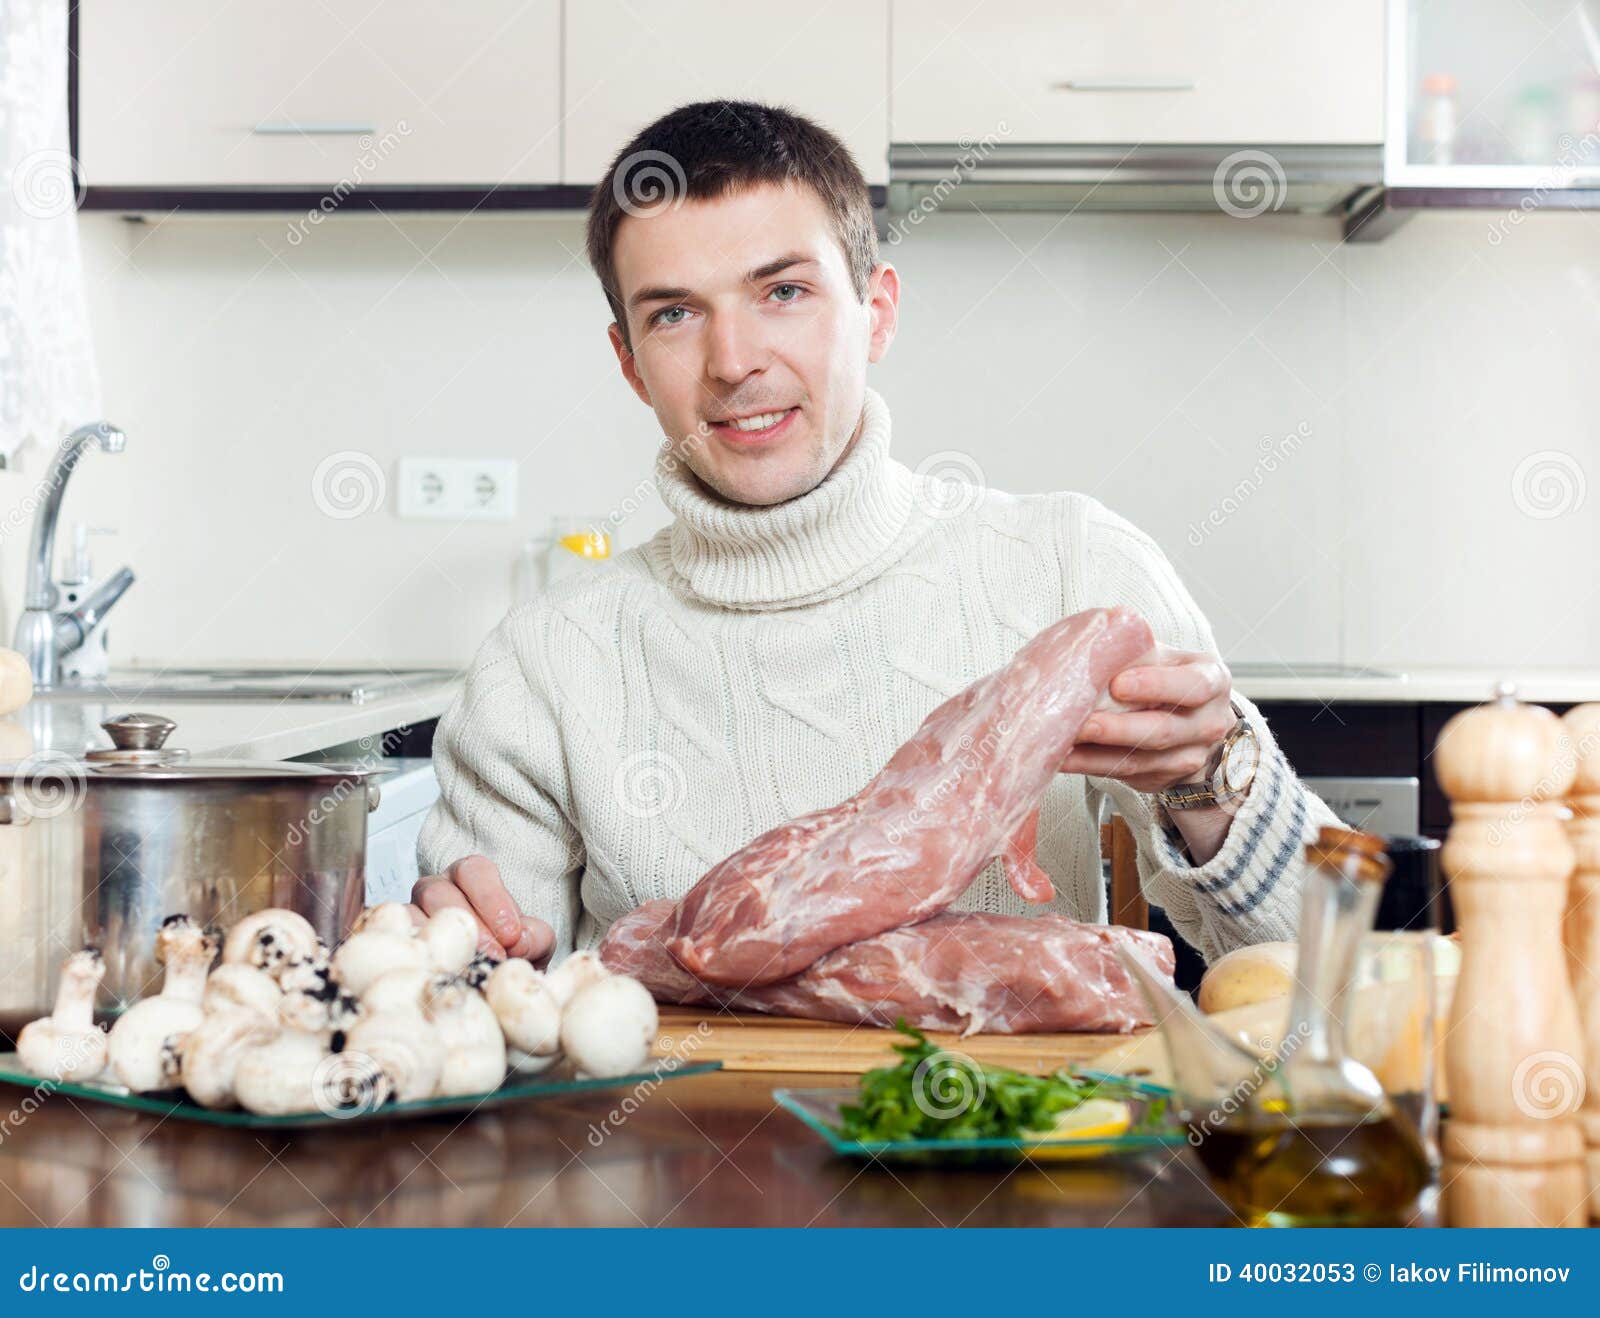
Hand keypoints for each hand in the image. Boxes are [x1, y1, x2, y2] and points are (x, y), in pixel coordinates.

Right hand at [409, 855, 554, 963]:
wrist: (491, 984)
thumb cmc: (509, 952)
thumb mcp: (532, 944)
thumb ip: (534, 938)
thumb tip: (518, 941)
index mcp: (470, 879)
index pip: (475, 871)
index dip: (491, 898)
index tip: (511, 933)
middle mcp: (437, 891)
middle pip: (438, 892)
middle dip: (469, 925)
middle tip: (493, 956)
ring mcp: (411, 914)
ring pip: (410, 914)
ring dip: (441, 943)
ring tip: (468, 968)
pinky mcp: (397, 942)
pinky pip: (396, 941)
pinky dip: (415, 957)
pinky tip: (438, 975)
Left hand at [1061, 650, 1235, 793]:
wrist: (1193, 720)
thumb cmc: (1169, 678)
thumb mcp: (1165, 658)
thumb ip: (1139, 650)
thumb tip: (1094, 635)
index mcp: (1212, 680)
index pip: (1193, 685)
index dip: (1156, 685)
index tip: (1118, 684)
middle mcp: (1209, 722)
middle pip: (1164, 730)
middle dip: (1119, 728)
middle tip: (1084, 723)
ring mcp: (1192, 755)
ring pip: (1142, 759)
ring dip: (1098, 754)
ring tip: (1066, 742)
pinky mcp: (1167, 777)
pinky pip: (1127, 774)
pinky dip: (1093, 765)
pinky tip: (1067, 758)